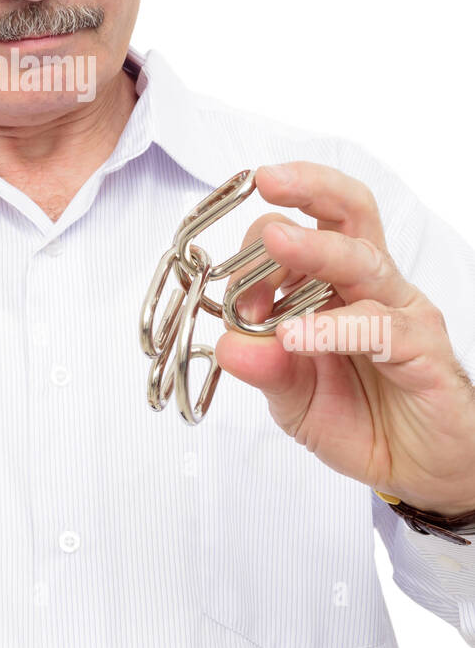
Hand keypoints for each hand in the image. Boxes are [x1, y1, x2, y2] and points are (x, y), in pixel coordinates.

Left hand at [214, 161, 474, 515]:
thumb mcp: (292, 396)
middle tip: (267, 178)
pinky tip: (299, 335)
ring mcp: (402, 313)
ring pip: (363, 261)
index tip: (224, 280)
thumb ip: (264, 368)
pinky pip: (382, 328)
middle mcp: (372, 285)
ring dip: (315, 249)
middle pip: (349, 212)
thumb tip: (227, 346)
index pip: (301, 230)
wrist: (419, 469)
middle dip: (308, 187)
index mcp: (335, 283)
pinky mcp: (424, 352)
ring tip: (275, 244)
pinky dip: (336, 328)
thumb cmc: (360, 419)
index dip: (259, 245)